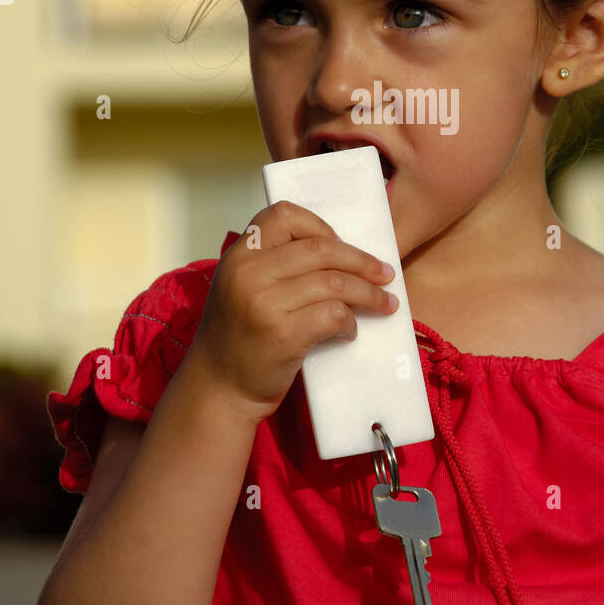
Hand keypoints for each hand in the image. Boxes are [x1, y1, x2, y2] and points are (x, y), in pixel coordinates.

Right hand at [183, 201, 398, 421]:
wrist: (219, 388)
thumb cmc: (238, 338)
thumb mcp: (242, 288)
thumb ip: (274, 265)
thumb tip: (340, 253)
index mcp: (239, 255)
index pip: (284, 215)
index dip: (320, 226)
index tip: (341, 245)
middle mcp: (248, 273)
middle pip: (321, 249)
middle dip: (362, 261)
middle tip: (384, 274)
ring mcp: (264, 304)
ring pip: (335, 282)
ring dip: (368, 294)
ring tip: (384, 303)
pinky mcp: (283, 335)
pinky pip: (334, 315)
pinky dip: (349, 322)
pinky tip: (349, 331)